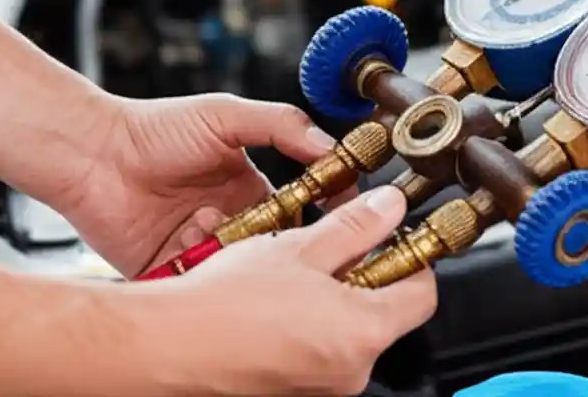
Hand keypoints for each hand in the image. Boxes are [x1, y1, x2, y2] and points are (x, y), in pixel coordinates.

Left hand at [54, 93, 346, 276]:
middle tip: (268, 228)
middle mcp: (230, 222)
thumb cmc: (152, 130)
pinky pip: (200, 285)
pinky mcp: (171, 273)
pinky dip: (199, 263)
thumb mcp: (225, 116)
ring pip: (240, 271)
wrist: (91, 154)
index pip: (302, 210)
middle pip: (274, 248)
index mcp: (249, 188)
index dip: (322, 214)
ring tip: (207, 220)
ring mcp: (201, 250)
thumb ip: (282, 126)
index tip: (340, 213)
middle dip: (276, 242)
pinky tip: (183, 233)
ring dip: (232, 250)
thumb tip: (329, 145)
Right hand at [121, 187, 436, 395]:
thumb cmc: (225, 304)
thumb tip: (389, 208)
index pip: (422, 292)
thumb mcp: (299, 247)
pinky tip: (274, 296)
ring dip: (330, 294)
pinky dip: (304, 320)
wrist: (165, 347)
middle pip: (383, 312)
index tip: (392, 234)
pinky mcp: (290, 390)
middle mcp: (350, 370)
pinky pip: (314, 349)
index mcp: (364, 332)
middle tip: (336, 240)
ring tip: (294, 266)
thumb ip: (354, 227)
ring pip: (344, 330)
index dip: (410, 256)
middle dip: (364, 272)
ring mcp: (320, 387)